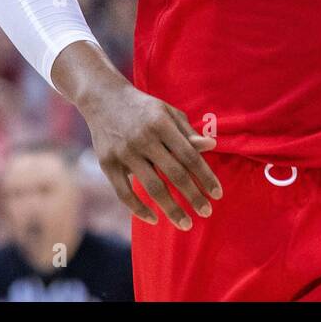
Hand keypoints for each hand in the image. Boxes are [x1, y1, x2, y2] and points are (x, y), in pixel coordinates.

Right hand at [77, 76, 221, 229]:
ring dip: (171, 209)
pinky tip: (154, 218)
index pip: (190, 155)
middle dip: (193, 196)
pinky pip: (124, 193)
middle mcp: (143, 139)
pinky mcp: (107, 164)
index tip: (218, 194)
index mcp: (162, 124)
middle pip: (174, 174)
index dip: (205, 176)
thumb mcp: (168, 112)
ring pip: (151, 187)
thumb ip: (188, 132)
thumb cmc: (144, 108)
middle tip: (207, 212)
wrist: (103, 99)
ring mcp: (124, 153)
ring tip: (186, 223)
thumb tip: (211, 146)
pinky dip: (139, 209)